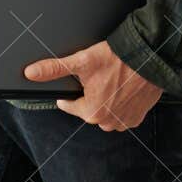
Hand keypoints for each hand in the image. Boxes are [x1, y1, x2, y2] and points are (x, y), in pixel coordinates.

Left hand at [22, 40, 161, 131]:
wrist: (151, 58)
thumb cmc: (118, 60)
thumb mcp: (81, 61)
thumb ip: (53, 69)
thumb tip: (30, 73)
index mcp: (91, 113)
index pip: (69, 105)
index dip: (71, 89)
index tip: (80, 78)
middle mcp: (108, 122)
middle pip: (88, 108)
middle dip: (89, 93)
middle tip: (99, 76)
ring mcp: (125, 121)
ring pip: (104, 110)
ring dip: (105, 99)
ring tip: (111, 80)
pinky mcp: (139, 116)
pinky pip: (122, 112)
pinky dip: (120, 101)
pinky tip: (122, 86)